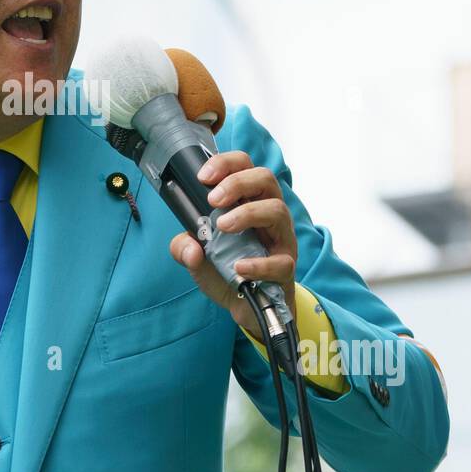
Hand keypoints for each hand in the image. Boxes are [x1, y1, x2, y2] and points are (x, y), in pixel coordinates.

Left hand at [167, 150, 297, 339]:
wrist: (247, 308)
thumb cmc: (227, 270)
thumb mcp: (197, 258)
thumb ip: (184, 248)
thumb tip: (190, 248)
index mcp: (247, 202)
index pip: (244, 166)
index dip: (226, 164)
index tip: (204, 176)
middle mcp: (267, 214)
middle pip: (265, 179)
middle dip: (237, 183)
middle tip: (213, 199)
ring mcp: (280, 238)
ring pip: (277, 210)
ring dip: (248, 213)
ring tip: (223, 227)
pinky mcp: (286, 267)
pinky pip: (280, 260)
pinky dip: (258, 263)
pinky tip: (239, 267)